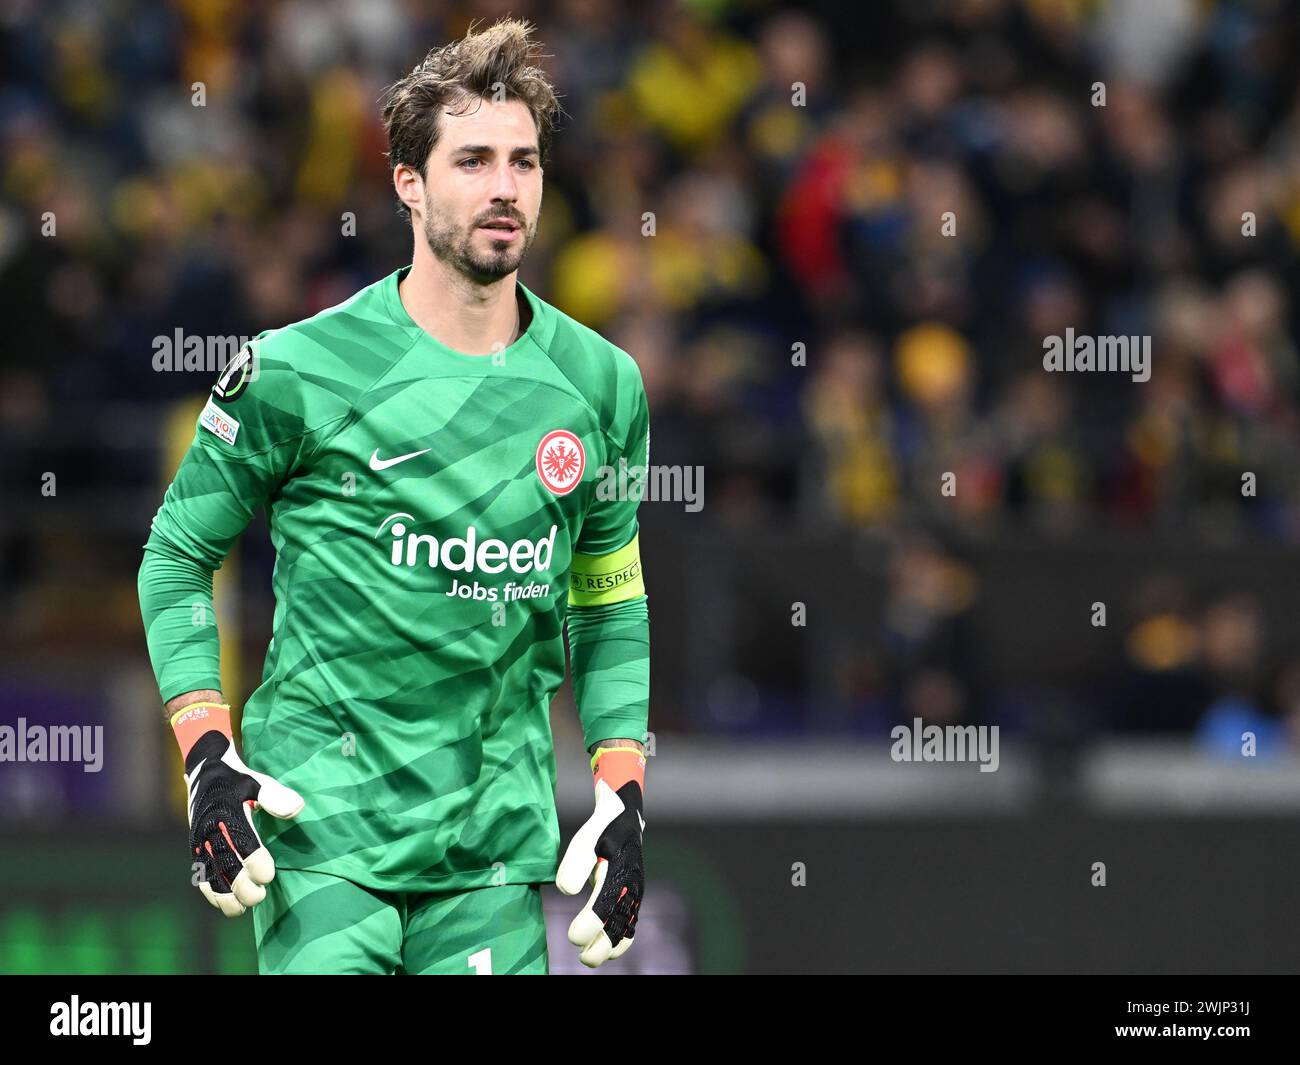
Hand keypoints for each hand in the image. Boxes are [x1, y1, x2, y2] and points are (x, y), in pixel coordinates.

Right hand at [173, 702, 303, 916]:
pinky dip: (212, 892)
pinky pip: (201, 875)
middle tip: (259, 897)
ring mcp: (200, 841)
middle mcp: (209, 830)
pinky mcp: (196, 849)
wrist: (204, 770)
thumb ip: (275, 795)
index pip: (241, 842)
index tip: (269, 875)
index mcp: (225, 812)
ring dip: (224, 895)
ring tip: (243, 908)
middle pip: (224, 864)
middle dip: (240, 885)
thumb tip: (297, 808)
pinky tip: (227, 904)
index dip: (254, 861)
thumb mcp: (256, 780)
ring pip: (209, 875)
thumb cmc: (238, 779)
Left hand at [556, 746, 644, 966]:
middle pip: (619, 925)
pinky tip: (608, 951)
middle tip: (582, 958)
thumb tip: (566, 892)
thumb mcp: (585, 840)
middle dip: (601, 946)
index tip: (572, 937)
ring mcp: (635, 892)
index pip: (604, 907)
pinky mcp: (634, 895)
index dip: (589, 926)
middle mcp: (631, 886)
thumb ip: (575, 865)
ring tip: (589, 959)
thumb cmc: (601, 829)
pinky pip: (632, 923)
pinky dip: (622, 940)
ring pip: (627, 928)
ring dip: (610, 947)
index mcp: (619, 872)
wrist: (624, 815)